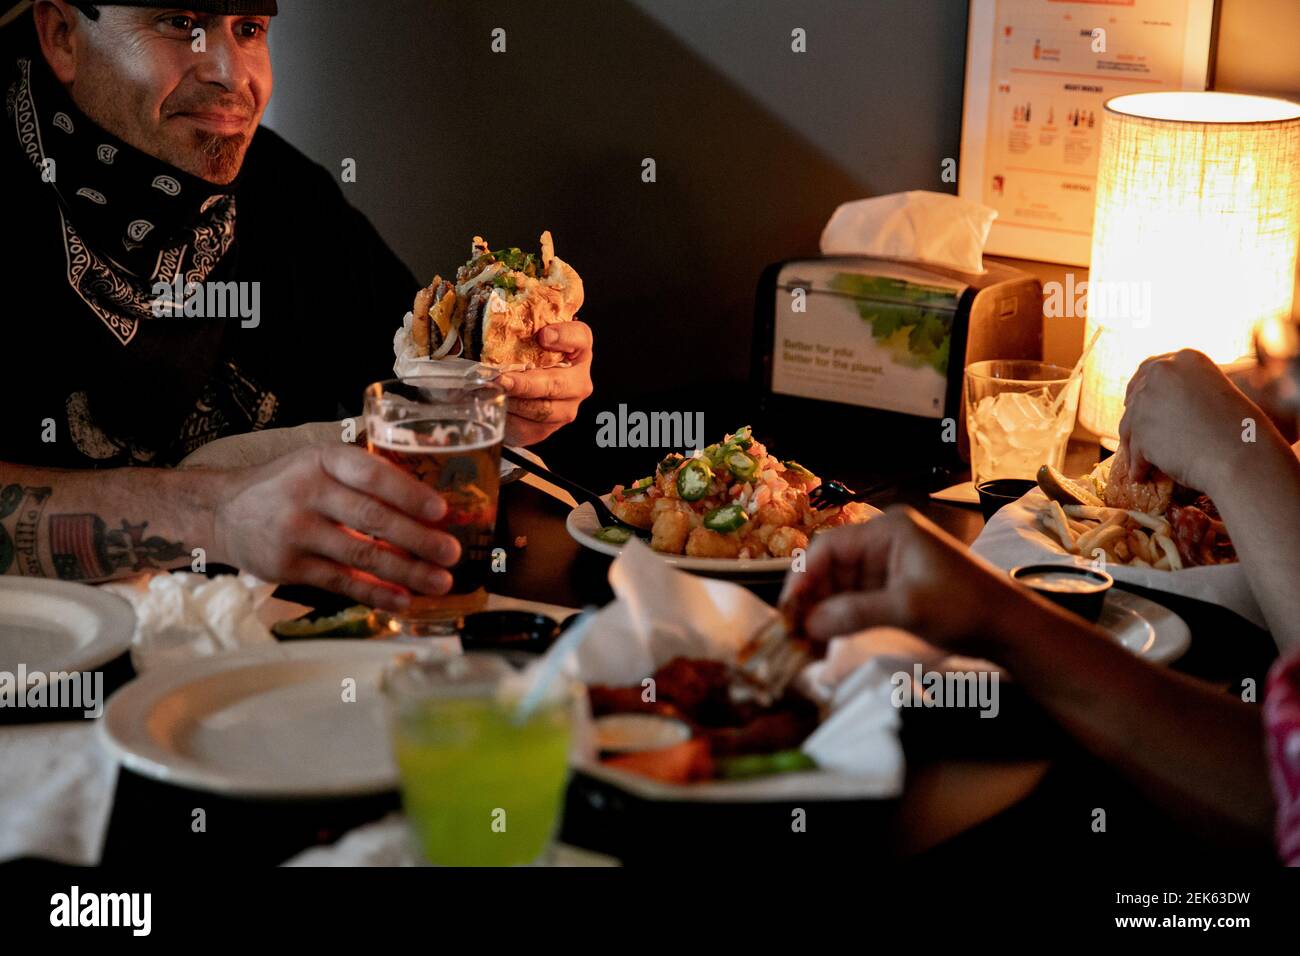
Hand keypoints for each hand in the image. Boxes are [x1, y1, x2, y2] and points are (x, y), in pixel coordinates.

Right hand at [212, 443, 459, 610]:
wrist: (223, 512)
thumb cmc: (288, 485)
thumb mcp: (319, 463)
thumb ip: (363, 478)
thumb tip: (428, 508)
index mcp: (323, 460)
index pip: (371, 474)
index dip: (409, 494)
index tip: (441, 511)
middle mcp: (307, 492)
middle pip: (372, 519)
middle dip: (419, 539)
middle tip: (452, 553)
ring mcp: (296, 532)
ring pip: (361, 556)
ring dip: (406, 572)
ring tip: (440, 582)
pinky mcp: (289, 567)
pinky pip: (342, 583)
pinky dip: (376, 594)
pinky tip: (403, 601)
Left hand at [498, 320, 593, 444]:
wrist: (526, 393)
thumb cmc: (525, 358)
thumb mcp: (525, 338)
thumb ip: (515, 325)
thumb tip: (477, 306)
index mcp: (578, 350)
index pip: (580, 337)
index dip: (564, 336)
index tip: (542, 336)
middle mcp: (578, 380)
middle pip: (558, 383)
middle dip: (526, 383)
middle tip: (501, 378)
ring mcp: (567, 407)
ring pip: (542, 409)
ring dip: (514, 402)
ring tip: (491, 392)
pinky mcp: (549, 428)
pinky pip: (529, 427)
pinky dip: (509, 418)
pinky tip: (494, 406)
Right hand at [779, 506, 1044, 655]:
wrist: (1010, 627)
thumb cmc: (966, 608)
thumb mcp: (907, 608)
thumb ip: (853, 613)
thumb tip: (809, 624)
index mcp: (888, 531)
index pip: (828, 547)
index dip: (803, 578)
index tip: (788, 611)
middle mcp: (885, 541)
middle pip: (831, 566)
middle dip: (810, 598)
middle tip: (793, 633)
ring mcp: (890, 564)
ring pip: (840, 585)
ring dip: (822, 611)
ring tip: (806, 641)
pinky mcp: (895, 587)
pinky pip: (856, 598)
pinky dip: (840, 617)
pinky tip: (827, 638)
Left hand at [1119, 349, 1279, 494]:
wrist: (1241, 456)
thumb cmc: (1240, 431)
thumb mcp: (1217, 395)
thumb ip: (1188, 391)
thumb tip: (1160, 404)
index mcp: (1186, 358)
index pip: (1151, 368)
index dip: (1141, 387)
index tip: (1134, 400)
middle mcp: (1163, 372)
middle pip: (1136, 398)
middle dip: (1133, 417)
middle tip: (1131, 433)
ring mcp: (1148, 400)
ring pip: (1130, 426)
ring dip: (1133, 446)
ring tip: (1138, 462)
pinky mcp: (1140, 430)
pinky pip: (1134, 451)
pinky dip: (1138, 465)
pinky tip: (1142, 475)